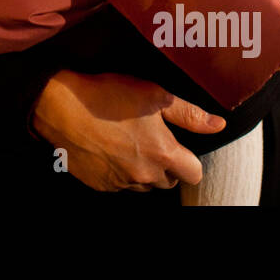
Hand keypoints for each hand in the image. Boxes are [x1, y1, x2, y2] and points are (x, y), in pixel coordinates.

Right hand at [31, 70, 224, 191]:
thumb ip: (189, 113)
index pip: (194, 174)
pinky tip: (109, 148)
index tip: (179, 146)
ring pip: (143, 185)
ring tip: (128, 142)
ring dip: (142, 170)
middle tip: (150, 138)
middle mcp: (144, 175)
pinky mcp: (100, 185)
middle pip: (169, 181)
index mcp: (162, 153)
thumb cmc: (108, 96)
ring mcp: (121, 182)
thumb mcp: (154, 95)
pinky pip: (119, 184)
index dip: (190, 160)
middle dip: (165, 164)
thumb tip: (218, 125)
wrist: (60, 107)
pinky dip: (119, 171)